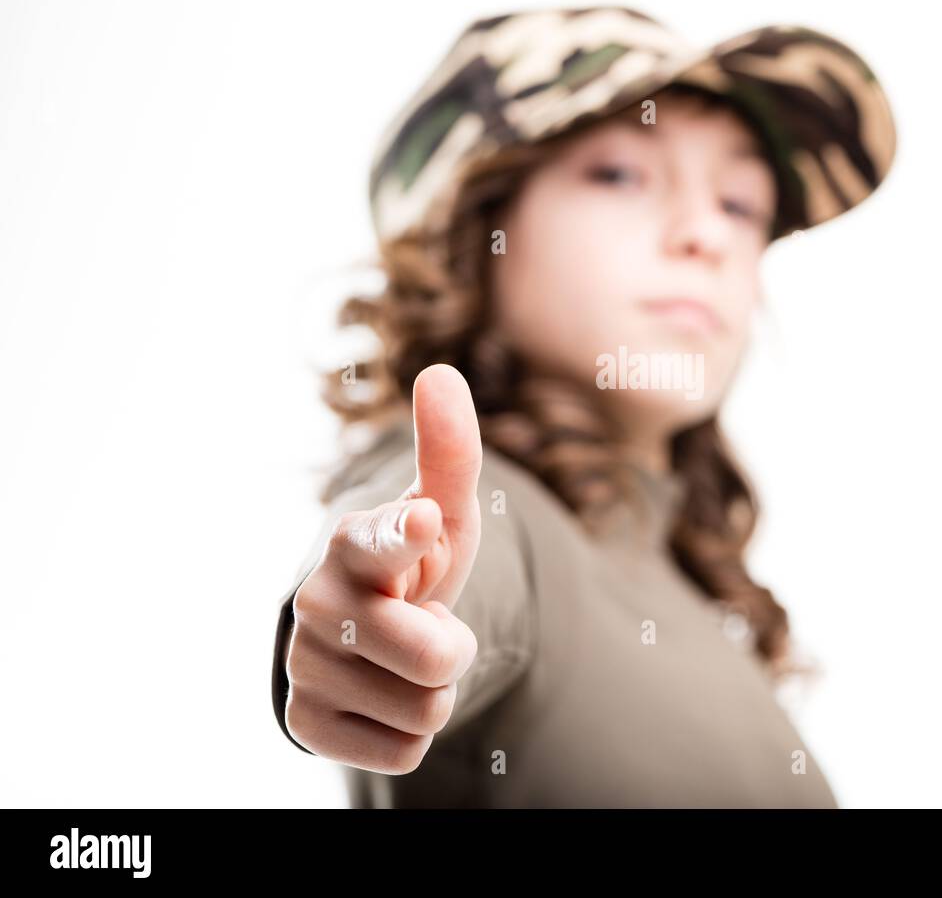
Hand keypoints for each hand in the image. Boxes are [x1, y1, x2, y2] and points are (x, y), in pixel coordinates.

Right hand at [284, 364, 483, 773]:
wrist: (366, 633)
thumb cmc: (414, 563)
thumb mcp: (444, 514)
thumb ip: (450, 453)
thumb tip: (440, 371)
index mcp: (358, 543)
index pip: (384, 542)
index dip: (407, 538)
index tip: (423, 524)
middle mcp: (318, 602)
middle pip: (436, 659)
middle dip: (453, 652)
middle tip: (426, 628)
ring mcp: (305, 666)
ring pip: (425, 713)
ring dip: (431, 693)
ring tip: (402, 661)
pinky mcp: (305, 725)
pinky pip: (403, 754)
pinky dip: (408, 734)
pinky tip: (383, 697)